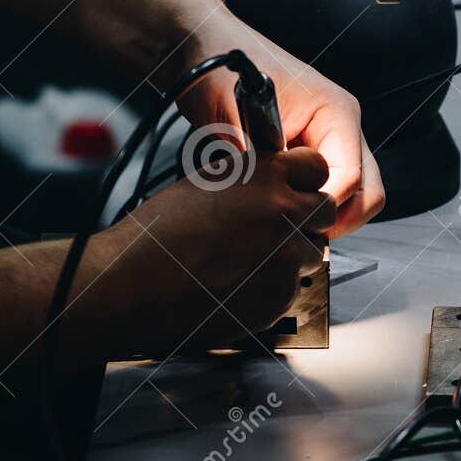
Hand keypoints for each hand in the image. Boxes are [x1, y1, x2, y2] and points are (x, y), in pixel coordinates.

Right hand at [87, 149, 334, 349]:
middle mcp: (284, 212)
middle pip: (324, 210)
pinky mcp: (281, 295)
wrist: (136, 284)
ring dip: (292, 253)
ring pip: (313, 250)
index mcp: (265, 176)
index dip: (304, 179)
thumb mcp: (210, 181)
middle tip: (277, 226)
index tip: (294, 188)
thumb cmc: (160, 233)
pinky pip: (293, 285)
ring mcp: (287, 257)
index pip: (317, 166)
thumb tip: (280, 178)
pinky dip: (274, 284)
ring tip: (249, 257)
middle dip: (306, 216)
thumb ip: (255, 178)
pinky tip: (240, 281)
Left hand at [176, 21, 383, 237]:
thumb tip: (265, 207)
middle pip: (368, 192)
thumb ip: (253, 164)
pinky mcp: (317, 157)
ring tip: (287, 225)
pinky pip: (332, 194)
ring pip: (356, 198)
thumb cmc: (219, 71)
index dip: (323, 207)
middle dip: (337, 219)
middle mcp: (344, 130)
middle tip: (297, 234)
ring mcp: (334, 145)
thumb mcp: (230, 117)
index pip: (351, 176)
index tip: (291, 222)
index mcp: (336, 112)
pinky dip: (313, 210)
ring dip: (326, 217)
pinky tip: (281, 212)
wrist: (203, 54)